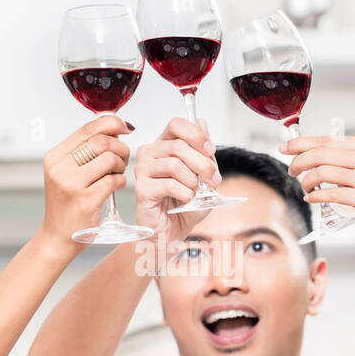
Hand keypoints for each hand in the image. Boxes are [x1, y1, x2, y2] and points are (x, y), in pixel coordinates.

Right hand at [40, 115, 133, 248]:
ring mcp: (71, 184)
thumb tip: (114, 127)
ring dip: (121, 165)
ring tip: (118, 173)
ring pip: (109, 159)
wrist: (58, 237)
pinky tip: (116, 185)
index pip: (87, 129)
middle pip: (101, 141)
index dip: (111, 123)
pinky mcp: (85, 200)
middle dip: (120, 147)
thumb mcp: (67, 173)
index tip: (124, 127)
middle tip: (122, 158)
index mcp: (54, 157)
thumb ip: (85, 150)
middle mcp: (59, 168)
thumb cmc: (67, 204)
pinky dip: (121, 181)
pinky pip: (113, 180)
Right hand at [132, 117, 220, 243]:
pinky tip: (185, 199)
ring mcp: (142, 170)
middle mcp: (150, 153)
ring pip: (174, 164)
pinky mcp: (141, 188)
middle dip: (202, 163)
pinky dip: (184, 193)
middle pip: (179, 145)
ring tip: (194, 193)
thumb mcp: (203, 177)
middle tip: (213, 180)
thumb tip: (202, 122)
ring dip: (193, 181)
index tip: (211, 150)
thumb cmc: (184, 206)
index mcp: (164, 145)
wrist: (172, 233)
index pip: (176, 125)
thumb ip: (203, 152)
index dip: (196, 134)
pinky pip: (169, 184)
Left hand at [280, 135, 354, 240]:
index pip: (325, 140)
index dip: (300, 143)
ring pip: (322, 173)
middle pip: (320, 154)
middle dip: (299, 162)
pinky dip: (315, 196)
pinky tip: (311, 198)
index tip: (284, 148)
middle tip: (292, 171)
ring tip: (306, 188)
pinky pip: (331, 194)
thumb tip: (303, 151)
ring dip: (306, 181)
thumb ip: (338, 157)